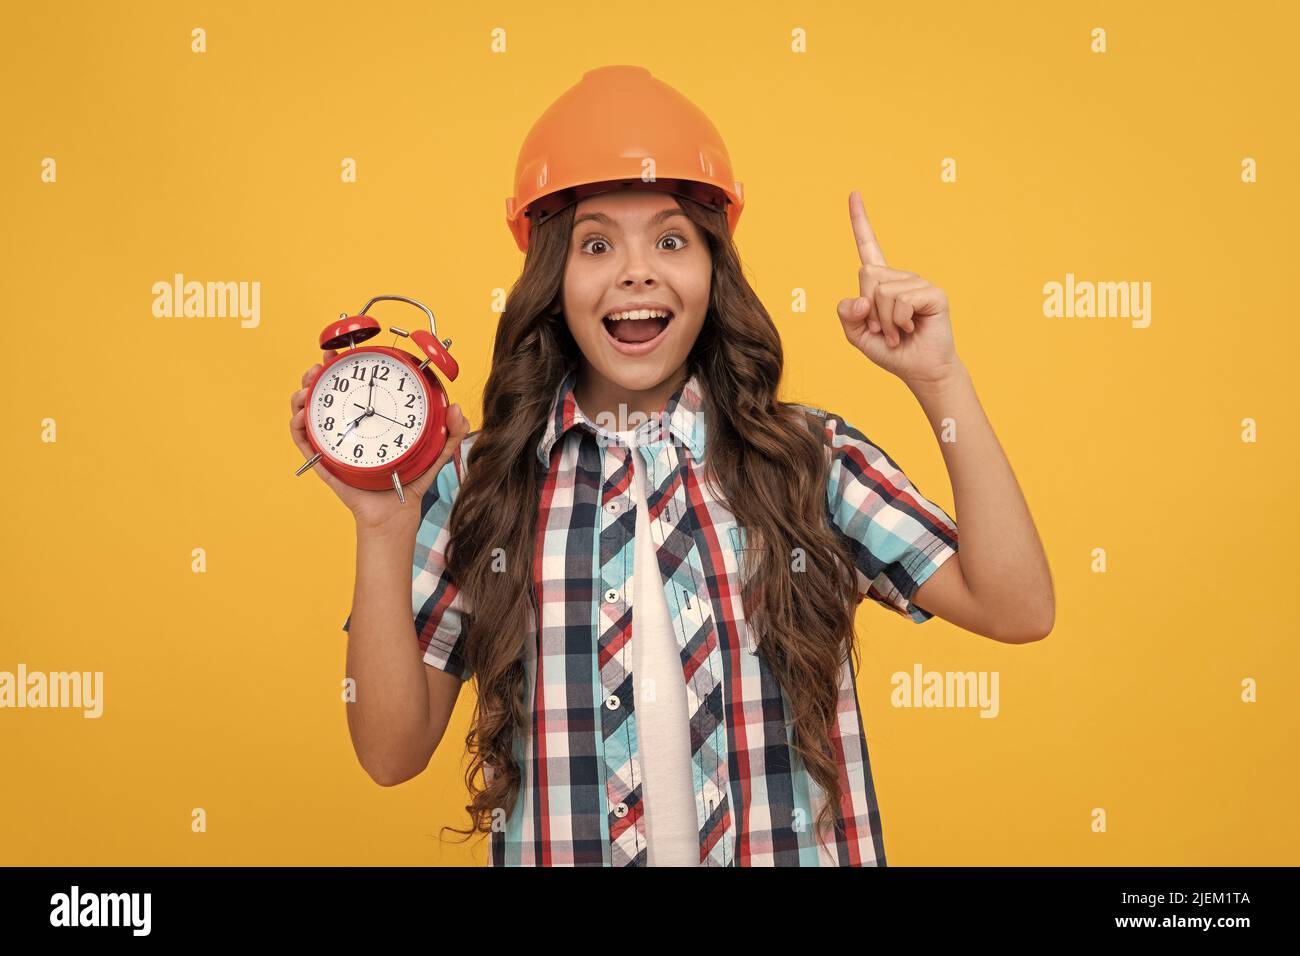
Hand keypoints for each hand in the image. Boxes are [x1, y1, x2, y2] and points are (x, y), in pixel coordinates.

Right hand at [289, 349, 470, 532]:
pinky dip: (297, 427)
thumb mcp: (435, 452)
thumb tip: (456, 409)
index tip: (340, 350)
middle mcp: (349, 428)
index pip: (352, 387)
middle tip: (320, 366)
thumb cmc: (410, 479)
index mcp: (370, 419)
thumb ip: (450, 432)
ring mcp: (335, 443)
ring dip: (302, 396)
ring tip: (307, 388)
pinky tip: (301, 417)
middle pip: (324, 394)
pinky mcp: (325, 461)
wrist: (396, 511)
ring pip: (308, 413)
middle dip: (316, 375)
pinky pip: (305, 442)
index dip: (342, 367)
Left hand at [835, 190, 961, 389]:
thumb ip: (847, 316)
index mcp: (881, 283)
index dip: (860, 221)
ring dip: (884, 322)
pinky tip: (911, 328)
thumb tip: (860, 298)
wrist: (921, 371)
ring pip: (882, 292)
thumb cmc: (893, 351)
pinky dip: (899, 321)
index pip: (868, 246)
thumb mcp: (858, 336)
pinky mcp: (933, 293)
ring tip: (899, 332)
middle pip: (866, 276)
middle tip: (884, 330)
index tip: (853, 193)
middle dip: (868, 311)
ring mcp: (918, 283)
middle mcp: (900, 277)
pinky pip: (901, 300)